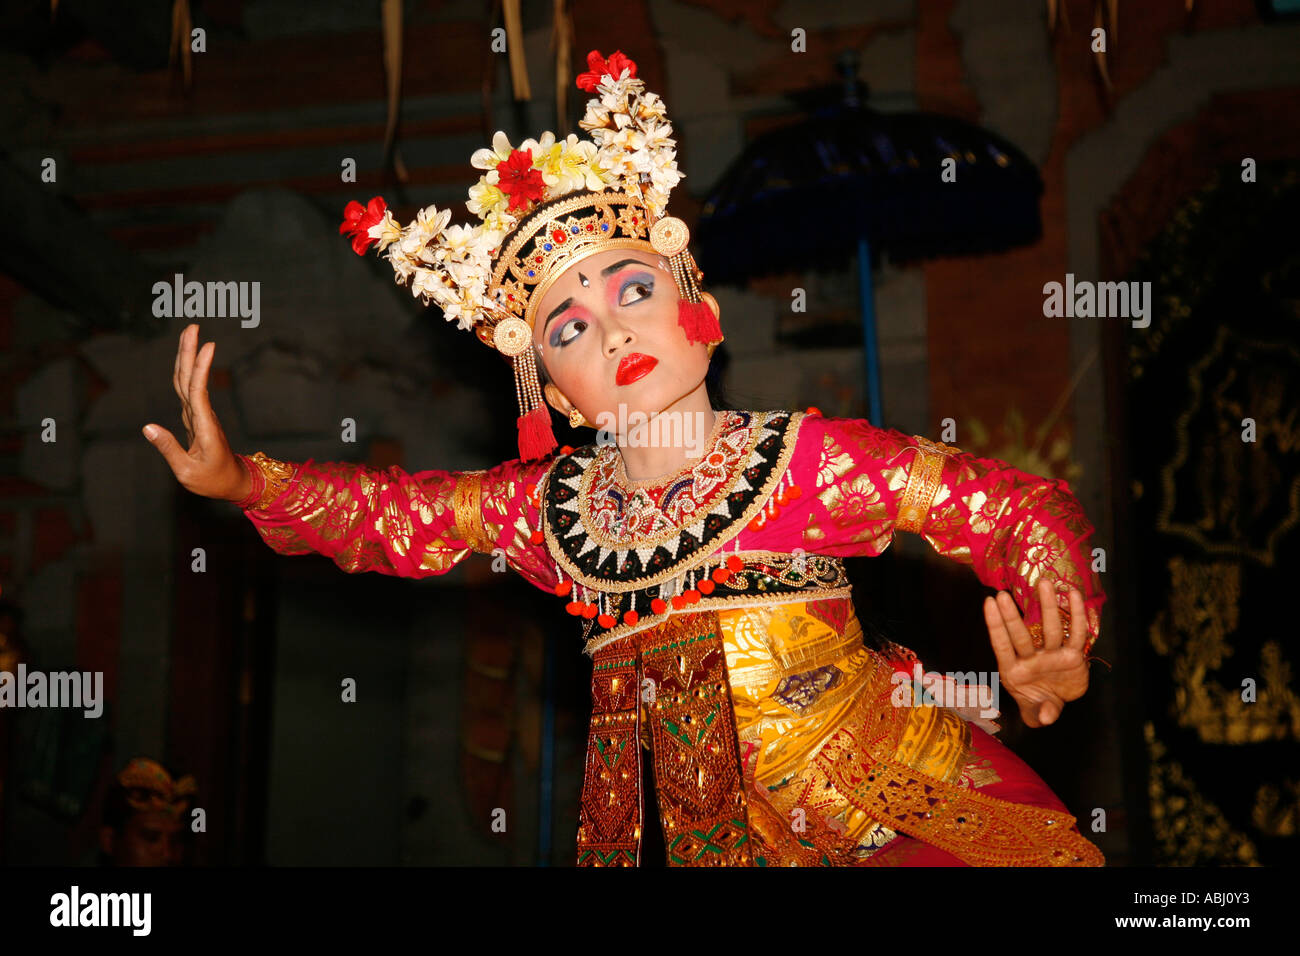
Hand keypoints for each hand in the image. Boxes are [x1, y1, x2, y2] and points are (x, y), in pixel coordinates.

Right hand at [142, 324, 249, 501]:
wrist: (232, 483)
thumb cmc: (212, 480)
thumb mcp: (187, 472)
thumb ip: (168, 448)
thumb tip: (147, 427)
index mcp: (203, 426)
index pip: (198, 392)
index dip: (200, 368)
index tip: (207, 344)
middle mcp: (202, 416)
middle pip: (192, 379)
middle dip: (191, 352)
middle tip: (192, 327)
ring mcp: (199, 415)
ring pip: (190, 381)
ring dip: (189, 357)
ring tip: (190, 334)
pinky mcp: (196, 418)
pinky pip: (188, 390)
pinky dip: (186, 372)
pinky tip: (185, 360)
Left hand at [983, 580, 1089, 727]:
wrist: (1060, 703)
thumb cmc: (1039, 704)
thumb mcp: (1037, 714)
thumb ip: (1040, 715)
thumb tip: (1048, 717)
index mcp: (1015, 671)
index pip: (1002, 646)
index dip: (995, 626)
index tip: (988, 603)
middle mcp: (1032, 659)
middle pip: (1021, 635)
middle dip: (1012, 616)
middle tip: (1003, 594)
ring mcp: (1052, 655)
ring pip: (1050, 629)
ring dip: (1047, 607)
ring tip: (1045, 583)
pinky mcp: (1074, 656)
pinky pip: (1076, 634)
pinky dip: (1077, 616)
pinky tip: (1074, 595)